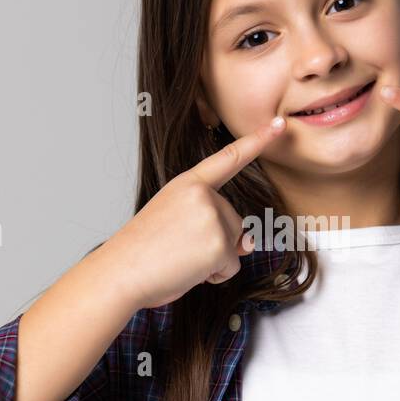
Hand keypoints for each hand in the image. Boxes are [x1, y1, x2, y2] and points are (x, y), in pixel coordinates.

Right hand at [104, 116, 287, 308]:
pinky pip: (232, 266)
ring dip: (214, 260)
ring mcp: (212, 217)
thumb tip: (249, 242)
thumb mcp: (176, 224)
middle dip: (215, 243)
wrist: (120, 272)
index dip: (257, 140)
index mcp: (187, 184)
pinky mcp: (219, 243)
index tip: (279, 125)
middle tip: (178, 249)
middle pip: (234, 222)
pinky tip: (188, 271)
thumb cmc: (141, 251)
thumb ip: (213, 224)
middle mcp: (203, 195)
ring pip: (235, 245)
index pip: (228, 159)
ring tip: (180, 259)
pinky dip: (215, 275)